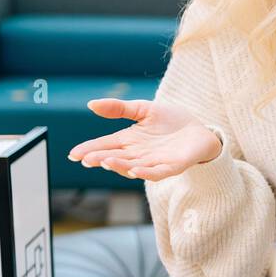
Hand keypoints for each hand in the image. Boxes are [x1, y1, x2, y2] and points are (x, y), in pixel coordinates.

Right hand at [67, 98, 222, 181]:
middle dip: (100, 159)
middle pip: (116, 157)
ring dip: (119, 166)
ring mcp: (155, 162)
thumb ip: (119, 108)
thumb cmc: (172, 120)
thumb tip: (91, 104)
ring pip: (133, 167)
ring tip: (106, 161)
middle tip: (86, 159)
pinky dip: (145, 172)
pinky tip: (134, 170)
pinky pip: (157, 172)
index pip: (105, 145)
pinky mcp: (173, 166)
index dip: (90, 149)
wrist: (201, 129)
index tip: (74, 153)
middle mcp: (138, 154)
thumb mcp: (143, 109)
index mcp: (129, 140)